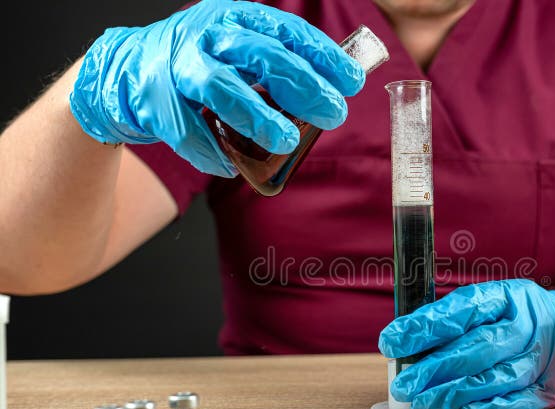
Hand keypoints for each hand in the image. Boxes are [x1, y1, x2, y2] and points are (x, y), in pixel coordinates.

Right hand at [70, 0, 364, 176]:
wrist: (126, 72)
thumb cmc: (198, 66)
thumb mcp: (238, 53)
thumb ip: (274, 69)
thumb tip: (326, 98)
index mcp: (236, 20)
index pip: (287, 31)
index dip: (322, 56)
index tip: (352, 81)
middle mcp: (208, 35)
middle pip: (260, 55)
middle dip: (302, 85)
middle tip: (333, 113)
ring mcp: (178, 65)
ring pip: (220, 87)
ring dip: (257, 117)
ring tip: (286, 140)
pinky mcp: (154, 99)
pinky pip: (186, 129)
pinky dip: (210, 151)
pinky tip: (230, 165)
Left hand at [379, 279, 554, 408]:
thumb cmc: (517, 317)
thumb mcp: (491, 304)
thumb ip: (453, 320)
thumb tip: (404, 344)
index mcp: (507, 296)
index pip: (462, 310)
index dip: (425, 326)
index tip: (391, 342)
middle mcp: (528, 324)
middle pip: (479, 347)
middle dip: (436, 367)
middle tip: (404, 384)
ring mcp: (543, 356)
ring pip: (497, 377)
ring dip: (456, 392)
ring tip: (423, 404)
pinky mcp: (551, 387)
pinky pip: (521, 401)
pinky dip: (492, 408)